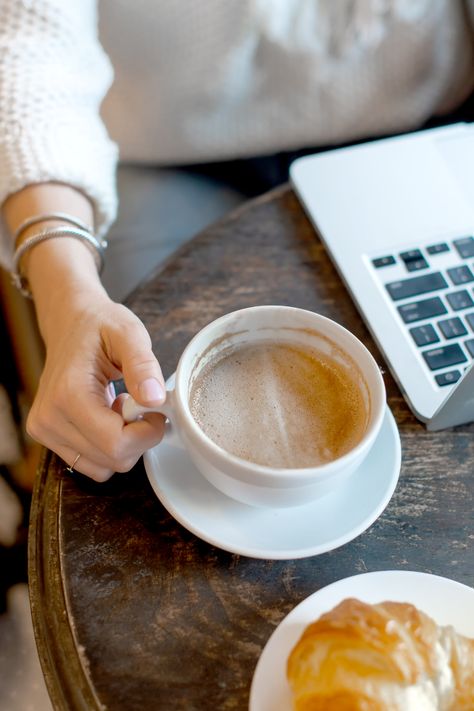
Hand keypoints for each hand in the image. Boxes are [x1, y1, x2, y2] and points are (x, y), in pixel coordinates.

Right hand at [28, 294, 166, 480]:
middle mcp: (49, 418)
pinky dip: (106, 447)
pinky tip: (107, 416)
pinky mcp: (46, 435)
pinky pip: (89, 463)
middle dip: (137, 438)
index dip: (147, 434)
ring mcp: (44, 429)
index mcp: (68, 394)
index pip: (116, 444)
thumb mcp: (129, 334)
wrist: (70, 322)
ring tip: (119, 408)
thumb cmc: (100, 326)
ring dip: (122, 444)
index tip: (155, 410)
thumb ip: (143, 365)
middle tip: (140, 405)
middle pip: (112, 460)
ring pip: (102, 468)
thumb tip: (155, 399)